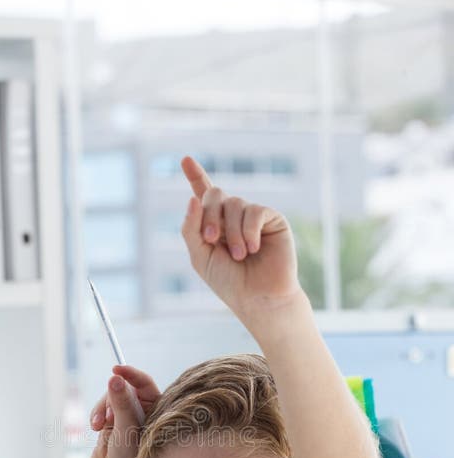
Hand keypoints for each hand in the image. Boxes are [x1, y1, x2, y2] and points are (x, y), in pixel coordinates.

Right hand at [89, 364, 160, 457]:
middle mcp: (143, 410)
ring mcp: (127, 413)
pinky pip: (102, 406)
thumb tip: (115, 378)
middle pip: (123, 387)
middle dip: (110, 398)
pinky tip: (95, 428)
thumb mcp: (125, 428)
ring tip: (98, 425)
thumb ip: (121, 403)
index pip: (144, 383)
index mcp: (156, 409)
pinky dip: (96, 414)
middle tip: (107, 414)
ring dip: (101, 408)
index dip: (130, 374)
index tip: (115, 369)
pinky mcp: (113, 419)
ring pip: (110, 395)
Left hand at [180, 156, 302, 327]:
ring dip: (232, 232)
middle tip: (211, 239)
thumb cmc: (230, 282)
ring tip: (240, 256)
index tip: (185, 159)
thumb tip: (192, 198)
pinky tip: (253, 249)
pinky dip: (249, 231)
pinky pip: (255, 211)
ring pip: (235, 203)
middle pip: (215, 194)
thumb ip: (191, 229)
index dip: (196, 176)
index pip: (204, 195)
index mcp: (214, 225)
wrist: (259, 298)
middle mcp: (233, 217)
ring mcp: (253, 216)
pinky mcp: (272, 219)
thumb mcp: (200, 256)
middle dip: (209, 214)